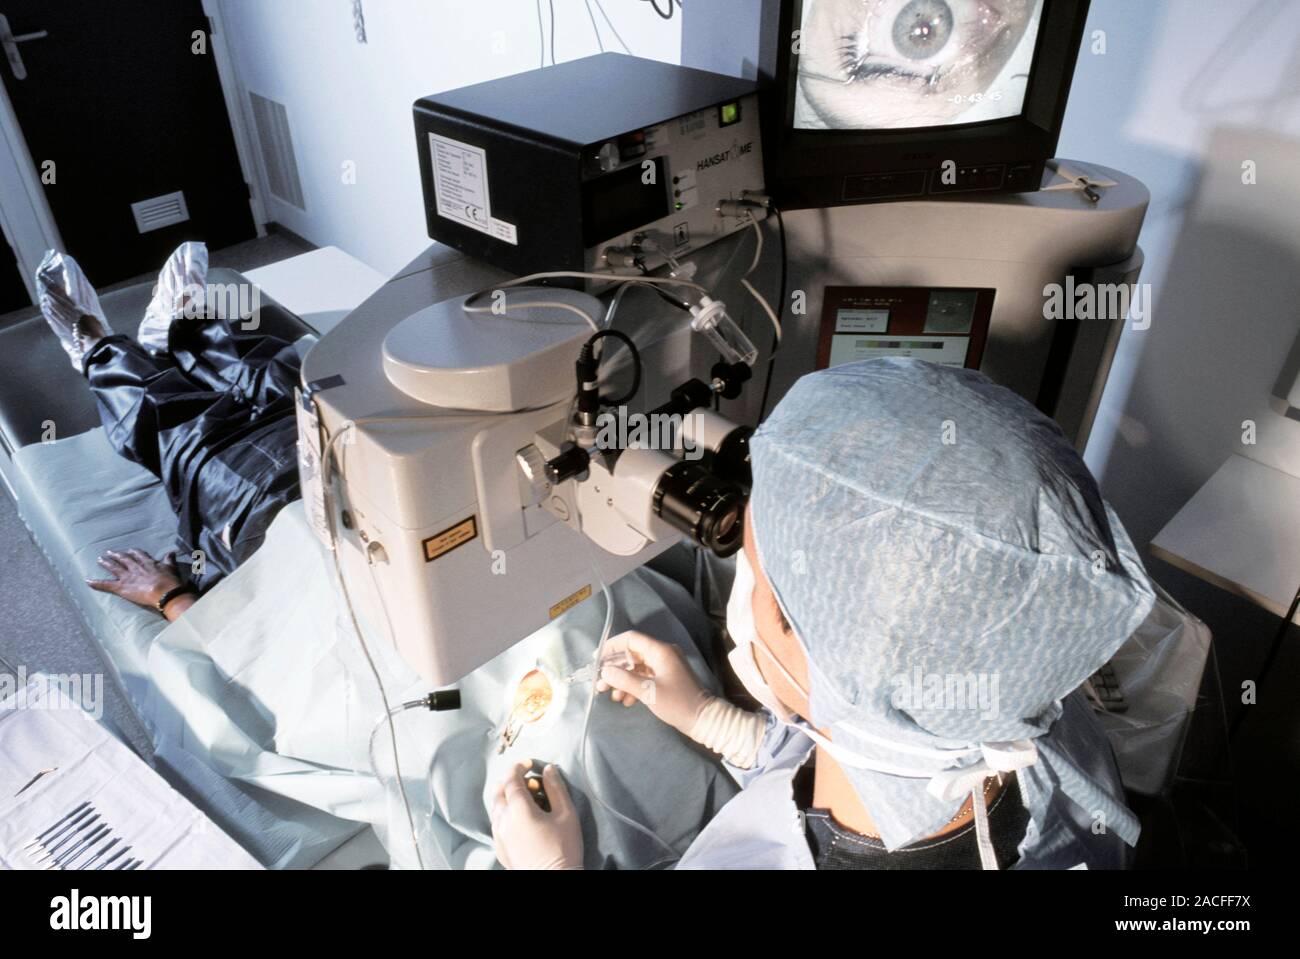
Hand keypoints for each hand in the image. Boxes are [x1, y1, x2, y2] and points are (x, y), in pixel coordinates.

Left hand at [87, 549, 183, 610]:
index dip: (132, 552)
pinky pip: (106, 584)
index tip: (129, 551)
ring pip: (114, 568)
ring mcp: (127, 577)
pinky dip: (96, 583)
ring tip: (100, 560)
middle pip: (123, 559)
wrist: (165, 592)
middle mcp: (135, 567)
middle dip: (116, 555)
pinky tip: (88, 581)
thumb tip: (172, 552)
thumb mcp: (171, 567)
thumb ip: (169, 559)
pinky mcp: (121, 587)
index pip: (138, 554)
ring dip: (106, 564)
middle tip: (109, 552)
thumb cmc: (170, 581)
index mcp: (147, 562)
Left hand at [489, 763, 582, 869]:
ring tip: (524, 798)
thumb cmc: (563, 848)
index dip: (519, 767)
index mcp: (518, 810)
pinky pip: (496, 825)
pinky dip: (504, 814)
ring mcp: (499, 837)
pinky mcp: (501, 850)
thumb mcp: (566, 814)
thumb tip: (548, 769)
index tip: (529, 762)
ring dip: (506, 798)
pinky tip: (518, 819)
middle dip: (510, 780)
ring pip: (495, 809)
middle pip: (498, 793)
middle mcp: (503, 821)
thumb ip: (556, 788)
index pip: (511, 779)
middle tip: (526, 779)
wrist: (554, 881)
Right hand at [596, 631, 713, 736]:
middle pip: (631, 655)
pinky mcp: (665, 680)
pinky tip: (626, 701)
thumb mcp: (648, 692)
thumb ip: (624, 679)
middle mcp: (662, 655)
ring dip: (622, 681)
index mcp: (660, 651)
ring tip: (612, 696)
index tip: (596, 659)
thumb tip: (605, 671)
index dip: (612, 646)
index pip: (631, 639)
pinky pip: (644, 678)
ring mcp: (664, 667)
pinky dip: (633, 687)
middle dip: (615, 669)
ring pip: (636, 668)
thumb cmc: (678, 703)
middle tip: (601, 684)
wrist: (703, 720)